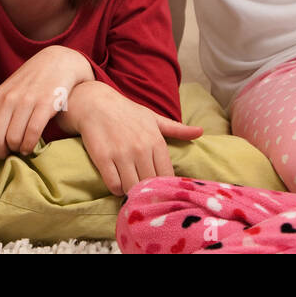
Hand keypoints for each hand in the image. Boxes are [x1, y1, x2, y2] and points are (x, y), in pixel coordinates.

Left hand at [0, 46, 93, 174]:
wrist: (59, 61)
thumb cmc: (32, 82)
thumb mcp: (9, 92)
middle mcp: (8, 99)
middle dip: (0, 153)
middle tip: (8, 155)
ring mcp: (26, 101)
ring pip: (14, 140)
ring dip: (17, 150)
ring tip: (23, 148)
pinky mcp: (45, 104)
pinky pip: (32, 135)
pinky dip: (30, 146)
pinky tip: (32, 146)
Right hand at [69, 81, 202, 195]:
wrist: (95, 103)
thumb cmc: (127, 112)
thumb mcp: (153, 118)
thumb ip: (177, 129)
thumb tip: (200, 132)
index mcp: (156, 140)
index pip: (167, 175)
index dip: (165, 186)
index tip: (161, 189)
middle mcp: (141, 148)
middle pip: (151, 184)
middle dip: (149, 192)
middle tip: (146, 193)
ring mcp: (121, 154)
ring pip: (132, 187)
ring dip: (132, 192)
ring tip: (131, 189)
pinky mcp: (103, 158)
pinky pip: (114, 185)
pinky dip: (117, 189)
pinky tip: (117, 183)